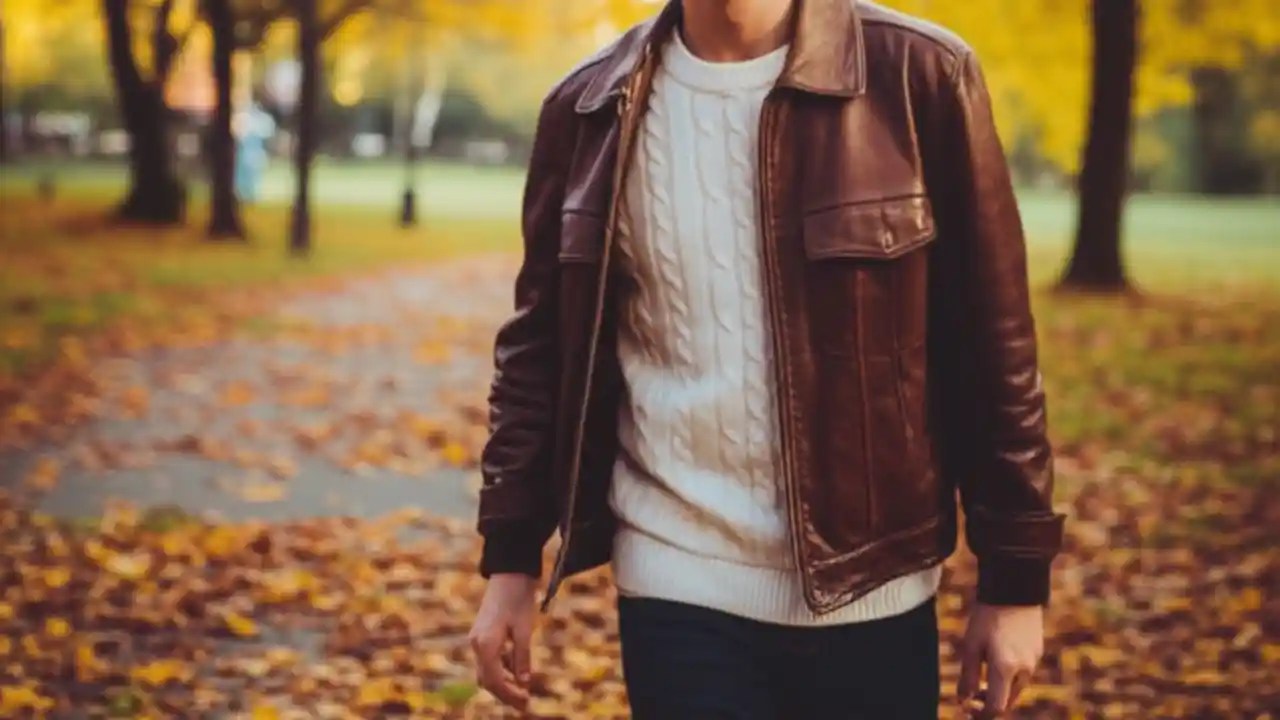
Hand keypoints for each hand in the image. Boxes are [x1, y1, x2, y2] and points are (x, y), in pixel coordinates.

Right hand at [470, 573, 538, 709]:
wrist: (510, 572)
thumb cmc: (518, 598)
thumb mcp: (524, 629)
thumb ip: (522, 657)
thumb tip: (523, 682)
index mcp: (484, 644)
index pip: (494, 680)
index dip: (510, 695)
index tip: (526, 704)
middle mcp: (476, 643)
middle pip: (487, 679)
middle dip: (505, 693)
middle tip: (525, 704)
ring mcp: (477, 638)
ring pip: (487, 670)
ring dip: (504, 682)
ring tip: (523, 691)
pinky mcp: (482, 633)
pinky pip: (489, 659)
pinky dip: (502, 668)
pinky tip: (518, 670)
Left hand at [958, 603, 1043, 717]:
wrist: (1014, 589)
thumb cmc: (987, 616)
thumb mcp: (971, 645)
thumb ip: (967, 676)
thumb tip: (963, 701)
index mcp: (1005, 669)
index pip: (996, 707)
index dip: (981, 714)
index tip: (967, 709)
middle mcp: (1024, 669)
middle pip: (1008, 701)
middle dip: (989, 703)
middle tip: (971, 695)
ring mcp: (1034, 661)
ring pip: (1016, 688)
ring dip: (999, 689)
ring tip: (981, 675)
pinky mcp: (1038, 652)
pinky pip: (1023, 674)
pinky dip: (1009, 677)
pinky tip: (996, 660)